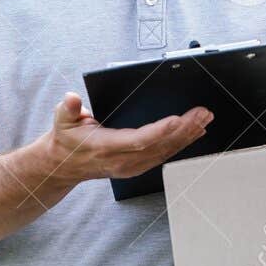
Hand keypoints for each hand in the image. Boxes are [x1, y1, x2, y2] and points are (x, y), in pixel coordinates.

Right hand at [41, 92, 211, 182]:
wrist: (65, 165)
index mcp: (107, 147)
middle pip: (159, 146)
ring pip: (165, 152)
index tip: (176, 119)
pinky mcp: (138, 166)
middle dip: (184, 129)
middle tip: (201, 114)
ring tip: (204, 119)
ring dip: (187, 135)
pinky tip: (194, 133)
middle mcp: (123, 160)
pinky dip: (181, 143)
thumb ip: (67, 108)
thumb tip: (72, 98)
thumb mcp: (61, 120)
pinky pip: (164, 155)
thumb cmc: (67, 140)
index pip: (138, 140)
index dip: (159, 131)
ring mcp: (132, 166)